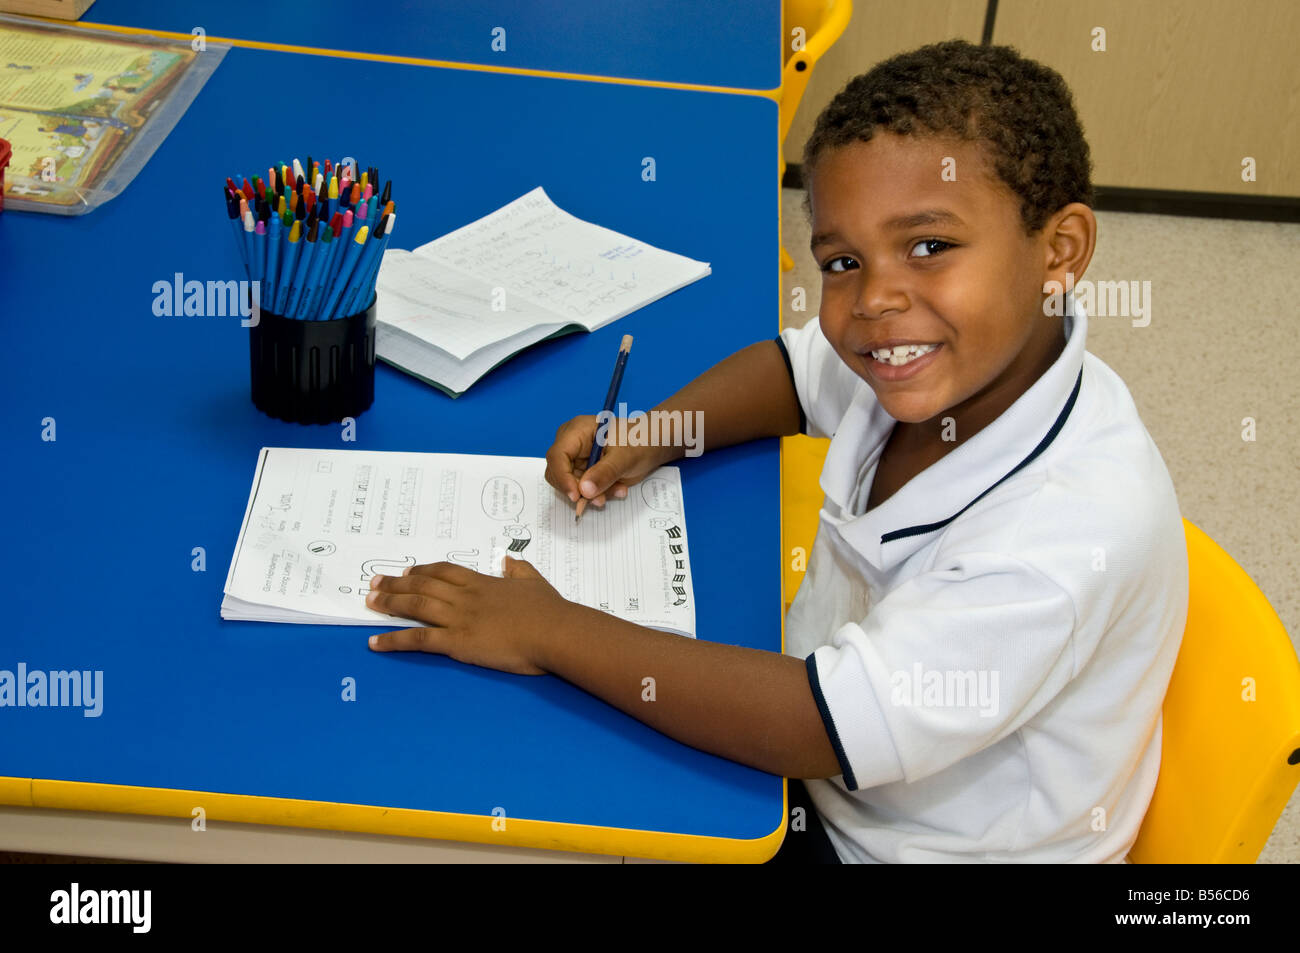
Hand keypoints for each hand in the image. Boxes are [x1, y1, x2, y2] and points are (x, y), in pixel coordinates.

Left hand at [366, 557, 573, 674]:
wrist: (554, 632)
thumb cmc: (550, 611)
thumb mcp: (535, 582)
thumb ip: (520, 571)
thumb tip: (510, 560)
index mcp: (483, 583)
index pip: (445, 572)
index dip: (423, 570)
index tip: (407, 571)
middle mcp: (465, 597)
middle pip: (423, 585)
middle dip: (396, 584)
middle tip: (375, 582)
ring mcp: (458, 618)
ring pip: (415, 606)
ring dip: (389, 603)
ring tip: (369, 602)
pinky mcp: (456, 642)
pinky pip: (418, 639)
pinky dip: (393, 640)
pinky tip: (375, 643)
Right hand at [545, 414, 673, 508]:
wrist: (652, 445)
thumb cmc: (640, 440)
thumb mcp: (624, 457)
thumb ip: (604, 473)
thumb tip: (583, 491)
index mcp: (577, 431)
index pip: (557, 455)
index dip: (562, 477)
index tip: (576, 496)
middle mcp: (572, 445)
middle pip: (558, 473)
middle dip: (578, 489)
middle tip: (599, 498)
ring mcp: (577, 459)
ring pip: (571, 486)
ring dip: (593, 494)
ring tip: (617, 489)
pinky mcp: (585, 473)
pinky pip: (583, 491)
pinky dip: (599, 494)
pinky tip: (618, 488)